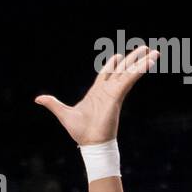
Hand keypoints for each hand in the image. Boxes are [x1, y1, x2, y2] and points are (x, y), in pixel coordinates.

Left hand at [36, 45, 156, 144]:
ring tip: (154, 51)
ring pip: (129, 72)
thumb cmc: (80, 131)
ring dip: (141, 61)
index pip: (107, 74)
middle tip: (144, 48)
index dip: (113, 64)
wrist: (90, 143)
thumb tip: (38, 99)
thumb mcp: (63, 113)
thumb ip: (53, 104)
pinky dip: (139, 70)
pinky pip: (129, 79)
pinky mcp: (117, 95)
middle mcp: (108, 90)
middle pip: (122, 70)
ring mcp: (114, 92)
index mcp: (97, 92)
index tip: (119, 55)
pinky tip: (149, 61)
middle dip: (132, 59)